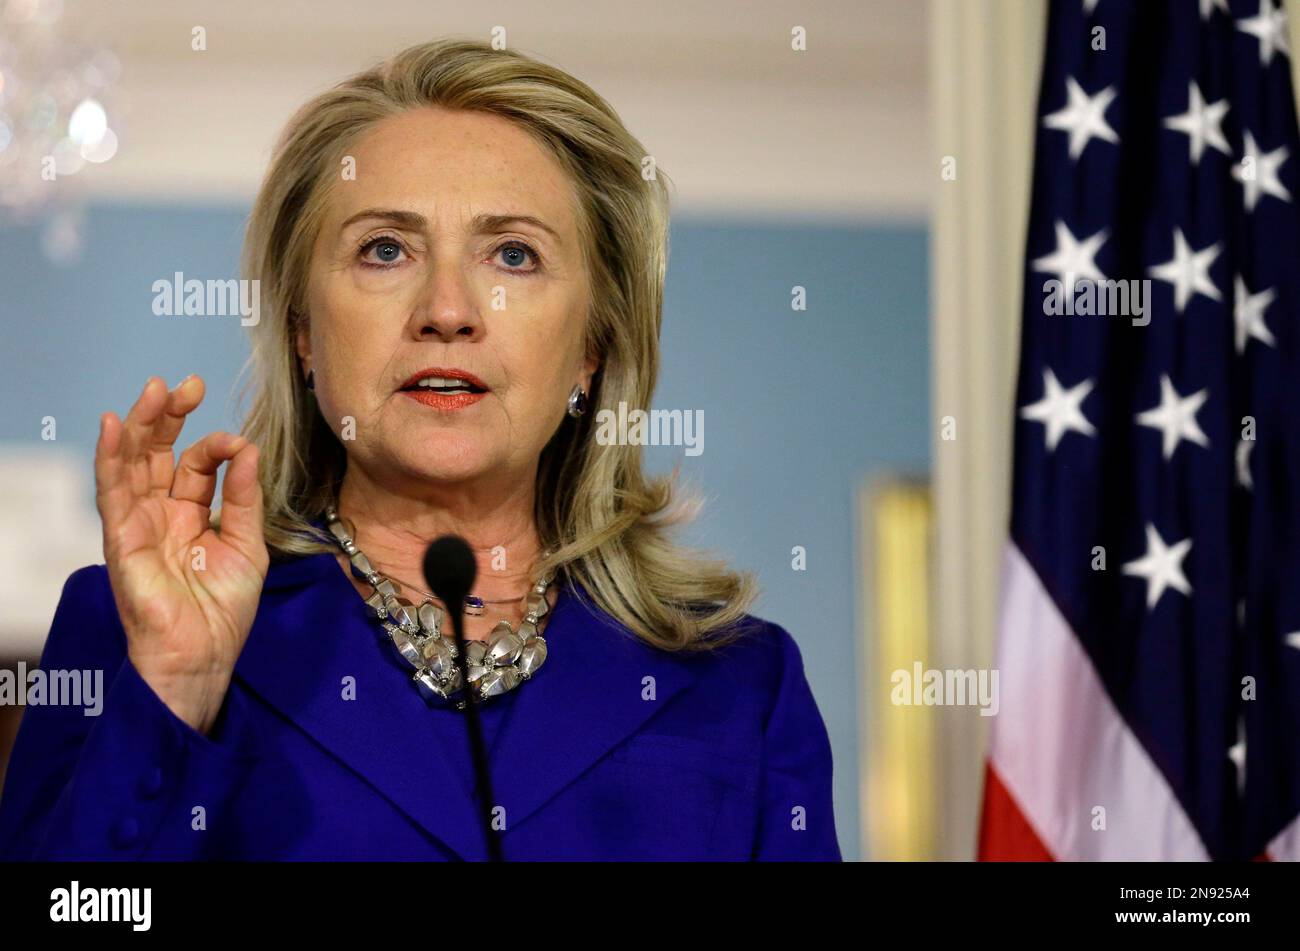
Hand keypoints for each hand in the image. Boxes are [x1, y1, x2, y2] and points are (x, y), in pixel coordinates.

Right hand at [94, 375, 267, 734]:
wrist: (203, 655)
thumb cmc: (223, 609)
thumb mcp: (247, 544)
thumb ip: (245, 497)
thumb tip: (248, 449)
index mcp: (190, 514)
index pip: (195, 464)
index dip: (215, 445)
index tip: (238, 442)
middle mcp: (160, 514)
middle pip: (157, 453)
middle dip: (169, 417)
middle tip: (187, 384)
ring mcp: (139, 524)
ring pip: (131, 464)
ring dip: (140, 425)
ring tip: (154, 391)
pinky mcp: (122, 540)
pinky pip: (112, 493)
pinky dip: (110, 458)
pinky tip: (113, 426)